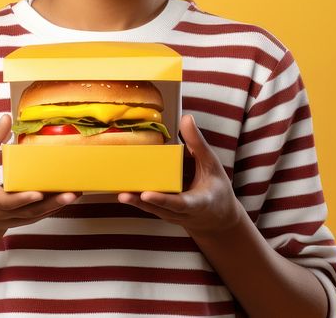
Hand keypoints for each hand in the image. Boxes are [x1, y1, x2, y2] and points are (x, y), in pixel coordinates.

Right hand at [0, 114, 78, 236]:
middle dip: (52, 203)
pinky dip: (58, 206)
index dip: (22, 199)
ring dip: (60, 204)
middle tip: (70, 194)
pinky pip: (44, 213)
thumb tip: (6, 118)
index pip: (8, 202)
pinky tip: (72, 195)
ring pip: (41, 214)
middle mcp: (8, 212)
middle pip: (31, 211)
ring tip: (77, 192)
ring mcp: (19, 218)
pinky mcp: (28, 218)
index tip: (37, 194)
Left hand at [118, 114, 243, 236]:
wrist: (217, 218)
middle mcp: (182, 214)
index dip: (163, 199)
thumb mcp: (212, 164)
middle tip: (123, 194)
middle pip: (159, 208)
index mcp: (198, 202)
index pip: (179, 203)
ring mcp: (171, 216)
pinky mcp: (163, 213)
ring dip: (134, 201)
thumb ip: (198, 143)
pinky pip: (149, 207)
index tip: (147, 194)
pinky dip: (136, 199)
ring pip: (151, 209)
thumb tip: (186, 118)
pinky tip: (121, 188)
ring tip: (118, 191)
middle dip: (141, 202)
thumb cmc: (216, 188)